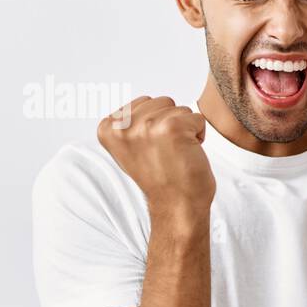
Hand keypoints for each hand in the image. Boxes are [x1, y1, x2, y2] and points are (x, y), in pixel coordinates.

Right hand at [97, 96, 214, 214]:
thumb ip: (129, 124)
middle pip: (162, 101)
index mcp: (107, 128)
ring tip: (176, 154)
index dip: (155, 125)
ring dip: (185, 130)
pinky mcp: (172, 128)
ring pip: (180, 108)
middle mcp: (123, 126)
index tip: (151, 150)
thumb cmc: (160, 177)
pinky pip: (197, 117)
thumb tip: (140, 103)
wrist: (177, 205)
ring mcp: (146, 125)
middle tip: (166, 153)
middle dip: (171, 124)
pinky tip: (187, 154)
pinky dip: (199, 135)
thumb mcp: (130, 148)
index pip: (143, 102)